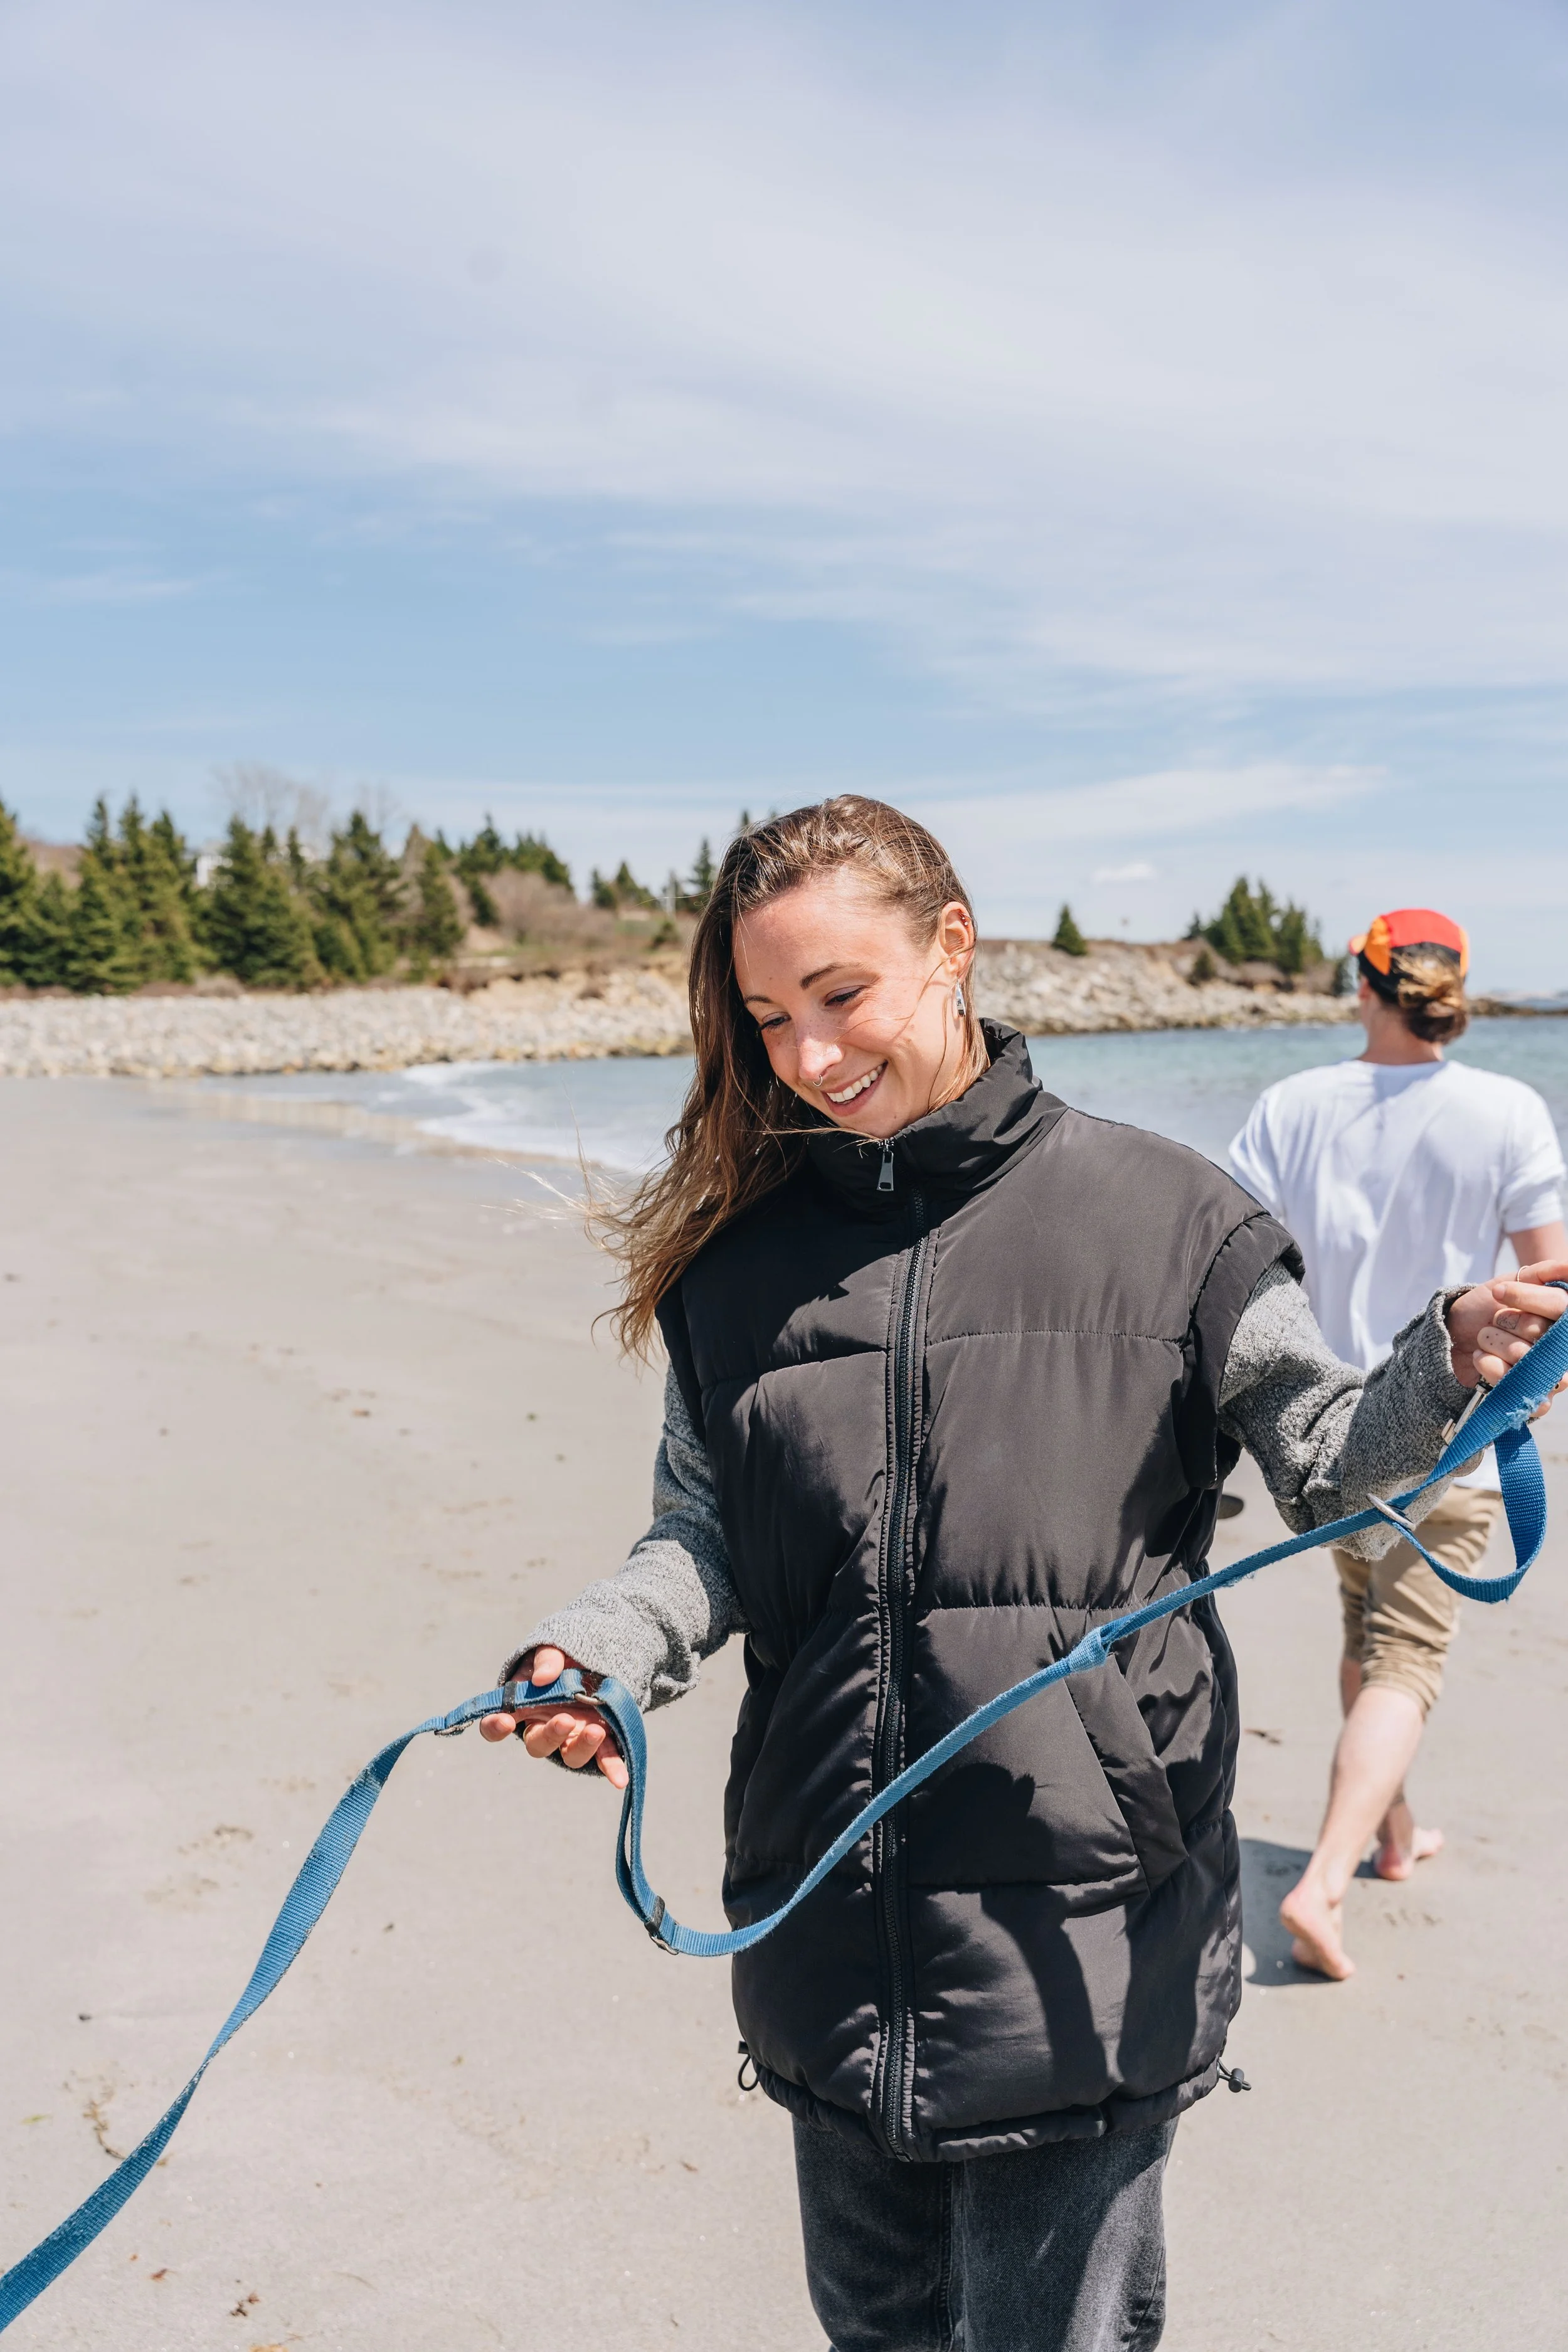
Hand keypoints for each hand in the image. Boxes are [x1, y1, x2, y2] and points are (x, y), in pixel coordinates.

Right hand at [478, 1646, 627, 1788]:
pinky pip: (604, 1757)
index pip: (496, 1724)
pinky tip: (620, 1779)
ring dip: (582, 1747)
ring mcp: (573, 1735)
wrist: (597, 1659)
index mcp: (525, 1705)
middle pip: (537, 1743)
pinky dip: (611, 1768)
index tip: (505, 1720)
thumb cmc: (565, 1655)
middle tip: (565, 1720)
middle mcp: (545, 1726)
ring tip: (595, 1731)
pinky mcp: (599, 1739)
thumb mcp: (553, 1648)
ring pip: (570, 1754)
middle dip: (550, 1735)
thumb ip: (546, 1658)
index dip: (494, 1726)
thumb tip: (542, 1678)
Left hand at [1446, 1262, 1567, 1408]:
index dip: (1527, 1297)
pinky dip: (1491, 1368)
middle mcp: (1563, 1349)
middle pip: (1540, 1331)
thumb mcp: (1513, 1282)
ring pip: (1525, 1358)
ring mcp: (1552, 1377)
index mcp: (1564, 1319)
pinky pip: (1519, 1387)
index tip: (1498, 1292)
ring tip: (1484, 1338)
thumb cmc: (1491, 1307)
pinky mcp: (1536, 1400)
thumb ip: (1541, 1274)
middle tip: (1495, 1321)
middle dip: (1506, 1321)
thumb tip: (1566, 1266)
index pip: (1559, 1305)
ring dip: (1492, 1342)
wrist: (1459, 1336)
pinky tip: (1480, 1357)